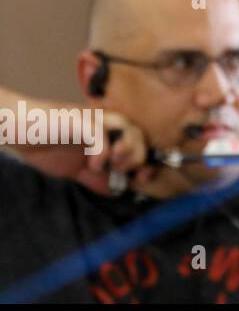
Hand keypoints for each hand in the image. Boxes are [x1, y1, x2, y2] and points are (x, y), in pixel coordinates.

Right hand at [22, 110, 155, 195]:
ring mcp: (95, 119)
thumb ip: (98, 177)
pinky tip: (92, 163)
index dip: (147, 161)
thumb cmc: (48, 144)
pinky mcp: (80, 120)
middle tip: (119, 170)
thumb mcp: (78, 168)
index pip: (141, 143)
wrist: (20, 130)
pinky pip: (102, 133)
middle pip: (141, 136)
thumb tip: (119, 191)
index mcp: (109, 132)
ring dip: (126, 152)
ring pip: (129, 130)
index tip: (142, 177)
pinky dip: (102, 152)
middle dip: (137, 158)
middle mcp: (107, 122)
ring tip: (109, 164)